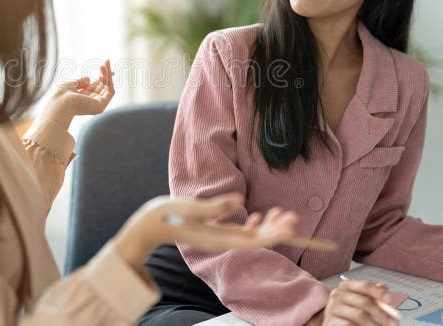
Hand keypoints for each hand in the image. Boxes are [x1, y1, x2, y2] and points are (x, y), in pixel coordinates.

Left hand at [42, 59, 114, 127]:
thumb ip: (81, 82)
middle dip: (106, 73)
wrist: (61, 102)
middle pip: (103, 86)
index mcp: (85, 98)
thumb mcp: (72, 84)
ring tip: (105, 63)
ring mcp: (98, 105)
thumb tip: (89, 78)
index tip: (104, 66)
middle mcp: (92, 102)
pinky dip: (109, 80)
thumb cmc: (63, 95)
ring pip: (108, 87)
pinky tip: (106, 70)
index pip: (97, 86)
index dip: (101, 76)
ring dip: (108, 74)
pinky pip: (110, 90)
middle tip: (106, 61)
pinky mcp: (102, 105)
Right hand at [114, 193, 299, 272]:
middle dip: (276, 229)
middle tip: (294, 217)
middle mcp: (221, 241)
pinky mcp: (214, 230)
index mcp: (217, 239)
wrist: (147, 226)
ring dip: (268, 225)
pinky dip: (253, 224)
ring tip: (285, 215)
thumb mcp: (189, 208)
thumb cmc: (165, 216)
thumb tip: (239, 201)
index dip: (272, 234)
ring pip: (250, 235)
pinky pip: (240, 231)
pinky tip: (258, 215)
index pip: (252, 240)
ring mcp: (218, 237)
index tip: (289, 227)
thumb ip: (215, 206)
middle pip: (256, 239)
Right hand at [323, 279, 399, 325]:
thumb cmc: (349, 311)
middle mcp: (338, 294)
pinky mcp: (331, 321)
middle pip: (364, 301)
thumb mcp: (361, 300)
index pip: (365, 285)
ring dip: (374, 324)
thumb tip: (384, 287)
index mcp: (347, 285)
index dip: (379, 292)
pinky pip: (349, 325)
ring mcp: (333, 308)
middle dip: (381, 314)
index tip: (391, 300)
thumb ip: (372, 294)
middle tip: (393, 324)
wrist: (334, 323)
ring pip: (359, 315)